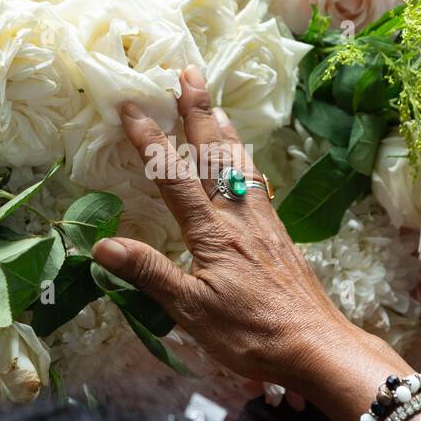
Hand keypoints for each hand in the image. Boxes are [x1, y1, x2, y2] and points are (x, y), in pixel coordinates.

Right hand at [91, 65, 375, 389]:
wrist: (317, 347)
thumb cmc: (252, 335)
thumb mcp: (192, 312)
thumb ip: (150, 274)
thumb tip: (102, 245)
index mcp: (212, 233)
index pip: (174, 178)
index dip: (150, 142)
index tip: (130, 107)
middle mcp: (239, 218)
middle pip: (214, 155)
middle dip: (197, 112)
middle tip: (187, 73)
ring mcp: (264, 225)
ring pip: (240, 165)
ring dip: (224, 132)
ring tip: (214, 105)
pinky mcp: (280, 238)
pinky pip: (257, 185)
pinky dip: (245, 162)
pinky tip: (245, 165)